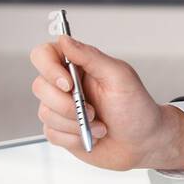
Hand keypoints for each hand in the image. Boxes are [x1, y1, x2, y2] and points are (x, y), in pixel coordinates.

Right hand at [29, 33, 183, 172]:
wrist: (142, 143)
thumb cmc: (137, 108)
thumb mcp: (119, 77)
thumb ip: (91, 56)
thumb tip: (64, 39)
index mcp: (80, 65)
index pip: (45, 54)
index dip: (49, 68)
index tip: (69, 84)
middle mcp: (67, 84)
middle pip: (40, 86)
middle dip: (67, 105)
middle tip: (92, 111)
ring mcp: (62, 107)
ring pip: (45, 113)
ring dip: (75, 124)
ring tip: (98, 124)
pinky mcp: (61, 130)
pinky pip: (51, 133)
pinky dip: (73, 138)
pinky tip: (92, 135)